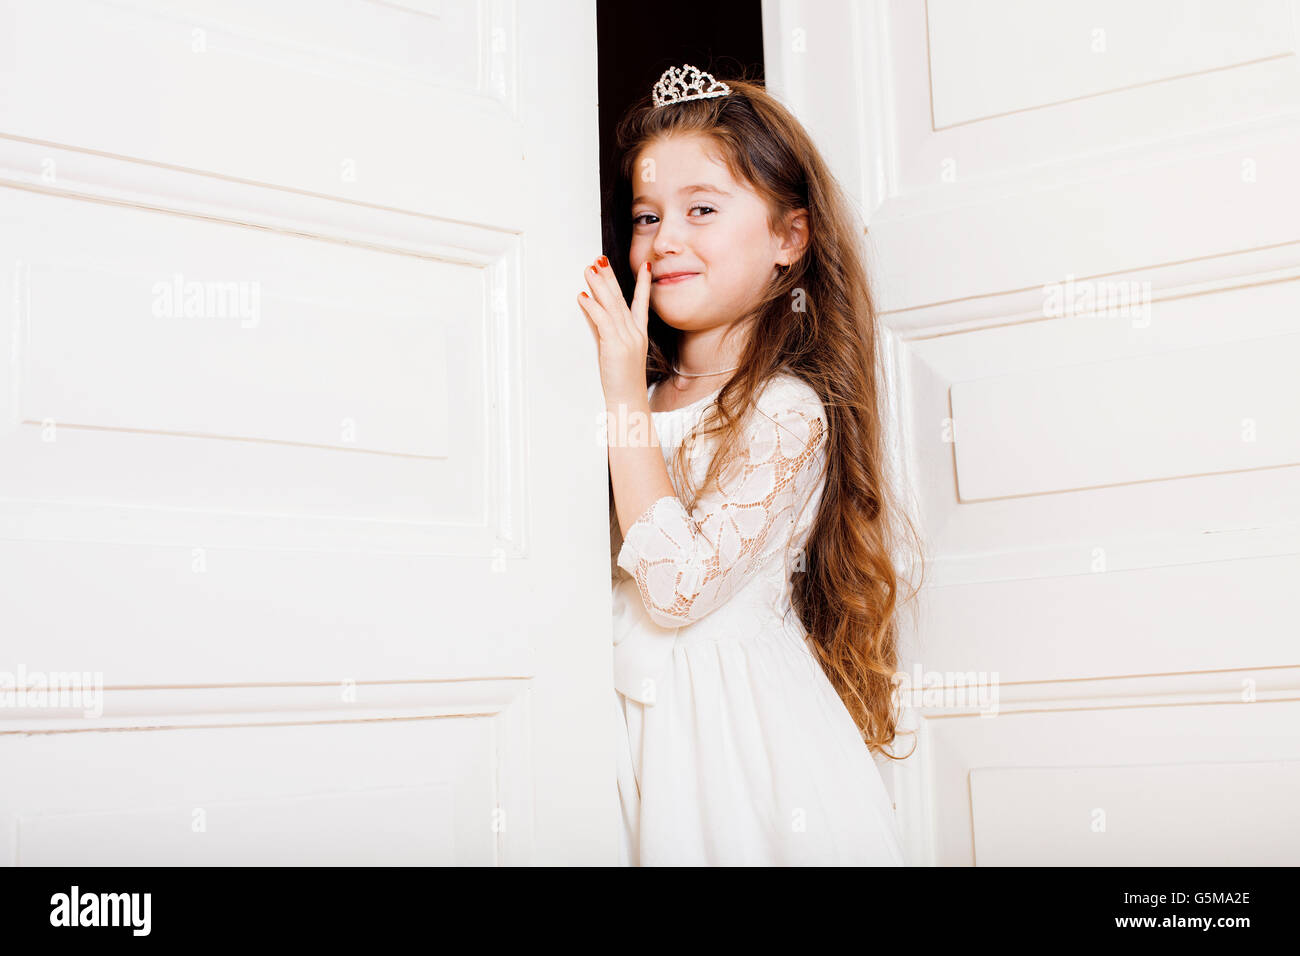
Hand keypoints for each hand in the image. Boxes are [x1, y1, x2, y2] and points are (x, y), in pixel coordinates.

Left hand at [577, 256, 651, 403]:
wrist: (628, 400)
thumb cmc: (622, 379)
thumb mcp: (612, 349)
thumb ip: (602, 327)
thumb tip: (590, 307)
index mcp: (639, 334)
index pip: (642, 303)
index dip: (643, 283)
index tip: (645, 266)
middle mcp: (635, 333)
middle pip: (622, 299)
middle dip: (611, 277)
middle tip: (601, 259)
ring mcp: (627, 338)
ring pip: (612, 306)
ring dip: (599, 286)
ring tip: (590, 270)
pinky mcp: (615, 346)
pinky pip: (602, 321)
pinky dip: (592, 307)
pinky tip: (583, 296)